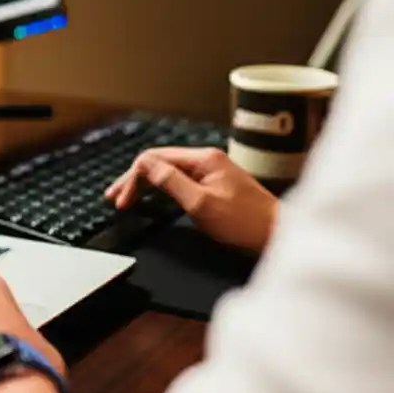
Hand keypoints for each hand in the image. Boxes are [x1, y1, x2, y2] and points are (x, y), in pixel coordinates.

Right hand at [105, 147, 278, 252]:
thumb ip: (170, 182)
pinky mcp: (216, 184)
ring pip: (169, 171)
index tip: (121, 201)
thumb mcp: (201, 204)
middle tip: (114, 199)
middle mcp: (207, 160)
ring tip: (126, 198)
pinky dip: (161, 188)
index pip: (154, 158)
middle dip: (134, 179)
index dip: (132, 178)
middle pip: (159, 162)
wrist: (278, 234)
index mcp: (203, 159)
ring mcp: (212, 171)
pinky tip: (152, 197)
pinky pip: (181, 180)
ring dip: (146, 184)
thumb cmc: (245, 223)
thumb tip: (144, 165)